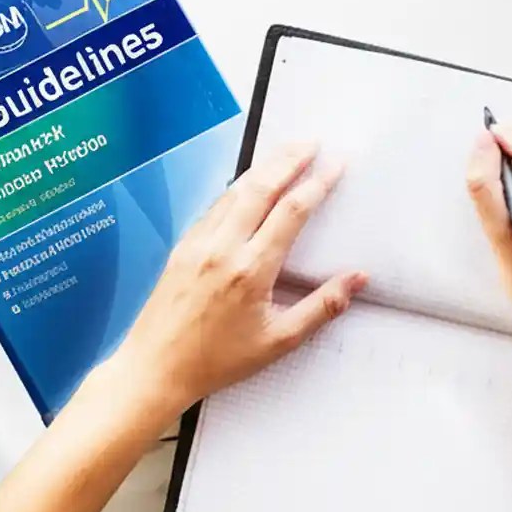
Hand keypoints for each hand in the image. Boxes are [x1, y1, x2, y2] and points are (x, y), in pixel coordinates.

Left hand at [112, 143, 367, 411]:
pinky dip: (237, 188)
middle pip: (261, 188)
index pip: (291, 212)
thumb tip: (357, 279)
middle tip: (312, 142)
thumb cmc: (217, 360)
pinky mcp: (182, 248)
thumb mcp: (279, 340)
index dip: (317, 184)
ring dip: (263, 168)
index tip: (336, 165)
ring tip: (285, 153)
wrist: (154, 369)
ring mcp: (198, 243)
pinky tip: (247, 184)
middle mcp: (222, 248)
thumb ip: (322, 306)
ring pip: (234, 192)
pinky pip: (214, 207)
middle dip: (289, 159)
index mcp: (251, 269)